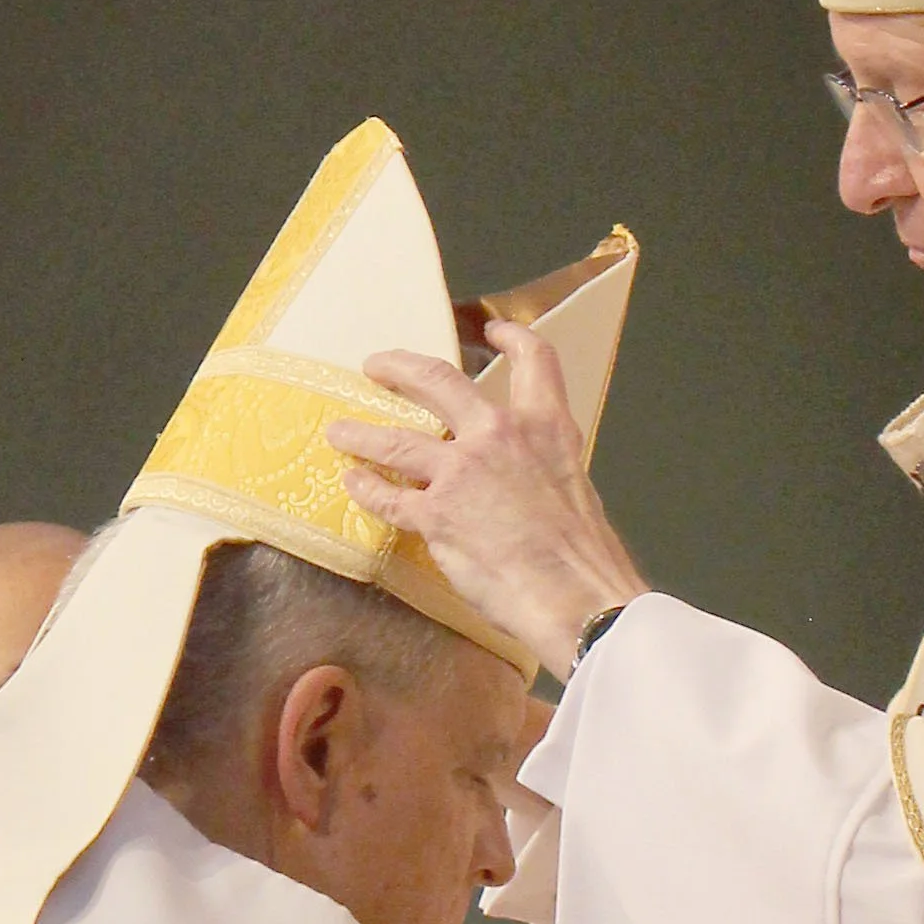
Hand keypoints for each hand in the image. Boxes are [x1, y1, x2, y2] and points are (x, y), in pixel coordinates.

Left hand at [327, 321, 647, 678]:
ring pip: (395, 441)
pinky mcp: (437, 514)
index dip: (513, 338)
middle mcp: (500, 436)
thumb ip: (539, 471)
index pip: (534, 361)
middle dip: (399, 367)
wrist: (576, 595)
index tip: (495, 329)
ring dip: (360, 434)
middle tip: (377, 365)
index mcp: (546, 428)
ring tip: (339, 431)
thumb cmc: (583, 557)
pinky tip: (354, 483)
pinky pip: (389, 497)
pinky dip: (366, 489)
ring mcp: (463, 472)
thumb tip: (517, 483)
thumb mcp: (572, 489)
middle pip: (437, 381)